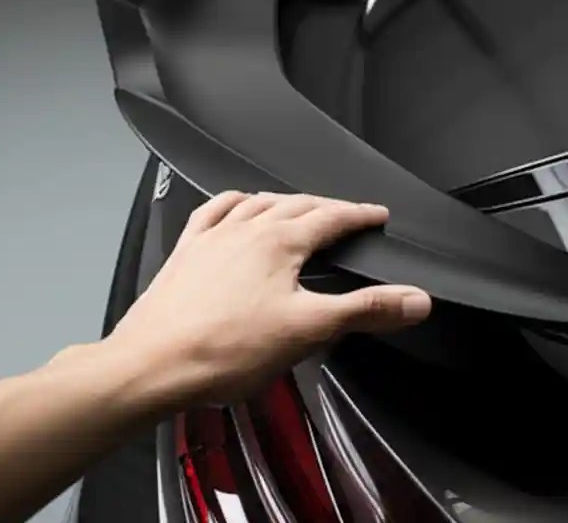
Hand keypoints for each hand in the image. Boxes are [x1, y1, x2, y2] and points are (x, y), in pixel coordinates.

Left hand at [104, 191, 431, 406]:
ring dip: (282, 202)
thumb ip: (364, 311)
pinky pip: (211, 213)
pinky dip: (232, 204)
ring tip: (297, 207)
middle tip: (347, 214)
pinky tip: (234, 209)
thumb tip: (415, 299)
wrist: (152, 365)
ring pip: (254, 203)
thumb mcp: (307, 331)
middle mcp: (243, 229)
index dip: (359, 214)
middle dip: (326, 207)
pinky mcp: (184, 255)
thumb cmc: (224, 351)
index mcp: (278, 242)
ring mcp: (210, 239)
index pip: (331, 217)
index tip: (378, 214)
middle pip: (295, 205)